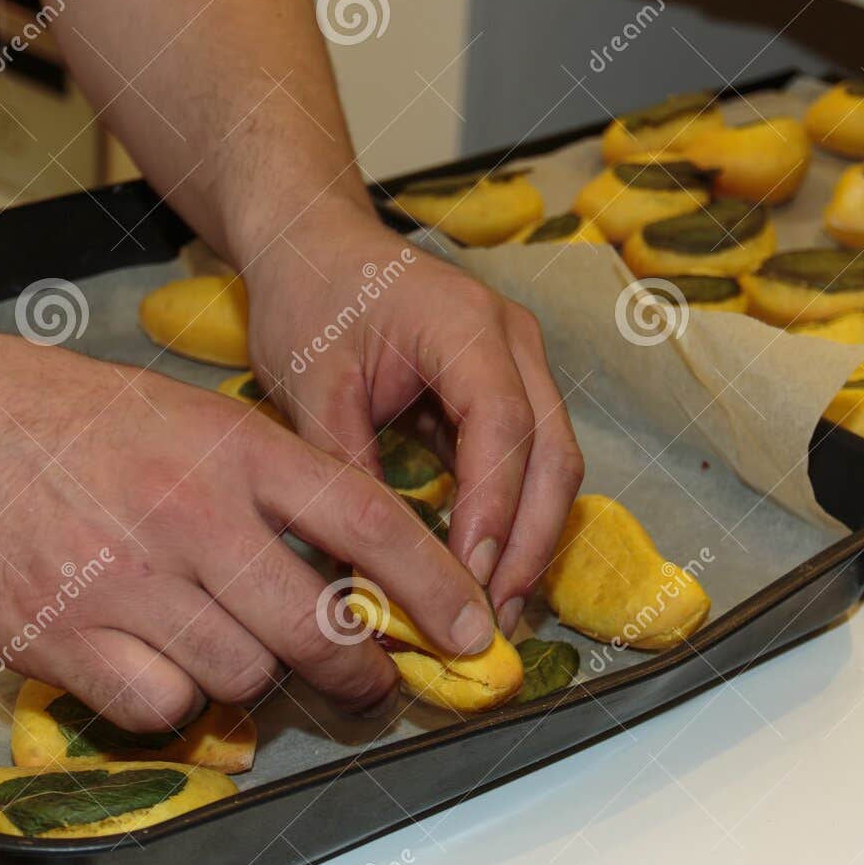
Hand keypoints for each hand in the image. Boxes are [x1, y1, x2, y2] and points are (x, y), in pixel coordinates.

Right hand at [0, 320, 496, 729]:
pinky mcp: (61, 636)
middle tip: (368, 678)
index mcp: (231, 446)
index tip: (472, 628)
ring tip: (228, 649)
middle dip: (359, 668)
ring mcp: (125, 578)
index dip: (436, 587)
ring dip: (251, 678)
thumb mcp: (181, 415)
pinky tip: (151, 663)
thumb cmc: (55, 414)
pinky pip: (160, 705)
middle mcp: (189, 513)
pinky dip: (169, 700)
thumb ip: (264, 482)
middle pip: (319, 625)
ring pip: (243, 676)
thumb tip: (344, 559)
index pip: (369, 524)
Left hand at [243, 209, 584, 634]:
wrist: (314, 245)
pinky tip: (485, 573)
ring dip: (531, 539)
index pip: (503, 425)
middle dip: (530, 542)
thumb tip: (364, 569)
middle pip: (554, 453)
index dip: (494, 508)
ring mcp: (521, 364)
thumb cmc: (308, 298)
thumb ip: (343, 470)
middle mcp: (513, 341)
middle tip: (493, 619)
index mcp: (465, 324)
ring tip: (493, 612)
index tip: (469, 581)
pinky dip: (514, 519)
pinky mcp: (509, 391)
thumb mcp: (311, 386)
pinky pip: (530, 463)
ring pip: (555, 464)